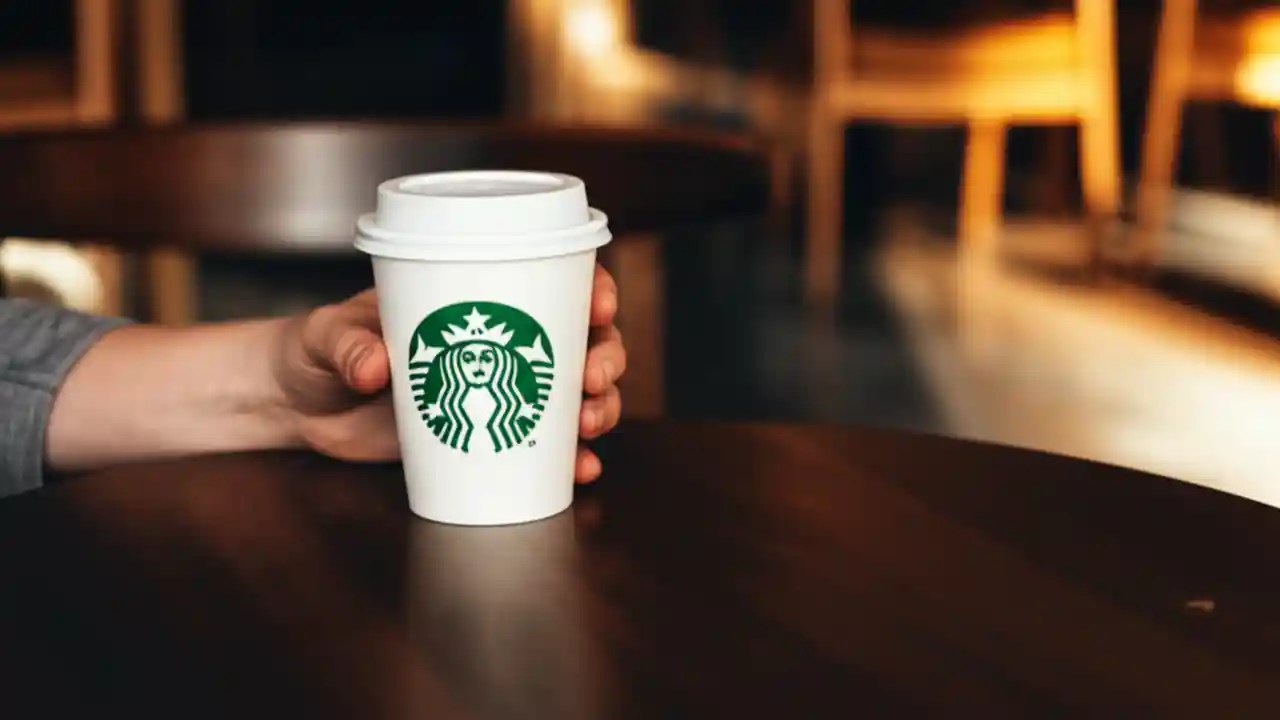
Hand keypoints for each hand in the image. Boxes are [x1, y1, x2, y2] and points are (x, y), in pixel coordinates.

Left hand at [271, 265, 624, 481]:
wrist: (298, 407)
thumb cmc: (315, 349)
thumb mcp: (326, 335)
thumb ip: (349, 346)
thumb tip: (375, 368)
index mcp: (472, 298)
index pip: (552, 280)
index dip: (592, 289)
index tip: (599, 307)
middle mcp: (498, 343)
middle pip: (583, 341)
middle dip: (604, 359)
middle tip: (590, 380)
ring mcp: (498, 392)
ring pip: (576, 394)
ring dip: (598, 409)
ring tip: (588, 428)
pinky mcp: (486, 437)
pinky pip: (545, 447)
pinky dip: (570, 459)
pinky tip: (580, 469)